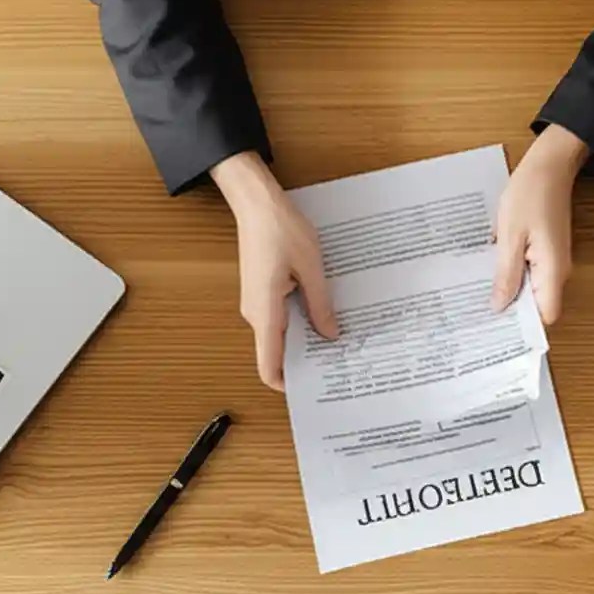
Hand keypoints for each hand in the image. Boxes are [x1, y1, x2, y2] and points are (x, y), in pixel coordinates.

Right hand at [211, 152, 338, 390]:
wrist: (257, 203)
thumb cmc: (281, 229)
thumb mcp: (311, 268)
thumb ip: (320, 305)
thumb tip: (329, 334)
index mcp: (265, 312)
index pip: (268, 364)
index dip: (286, 383)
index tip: (310, 389)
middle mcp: (255, 313)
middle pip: (277, 351)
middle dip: (305, 359)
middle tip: (338, 360)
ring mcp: (256, 302)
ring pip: (280, 332)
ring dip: (304, 337)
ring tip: (335, 335)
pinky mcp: (261, 291)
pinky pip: (279, 316)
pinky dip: (299, 319)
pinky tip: (320, 311)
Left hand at [491, 124, 587, 324]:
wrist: (549, 166)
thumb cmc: (530, 194)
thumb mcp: (509, 236)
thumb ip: (506, 275)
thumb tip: (500, 307)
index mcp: (552, 270)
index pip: (545, 315)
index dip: (523, 326)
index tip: (496, 330)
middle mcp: (558, 270)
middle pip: (537, 305)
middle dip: (511, 311)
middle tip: (479, 315)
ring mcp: (553, 261)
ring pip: (532, 289)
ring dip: (510, 292)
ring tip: (480, 294)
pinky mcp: (546, 251)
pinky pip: (530, 273)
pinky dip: (513, 275)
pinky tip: (492, 271)